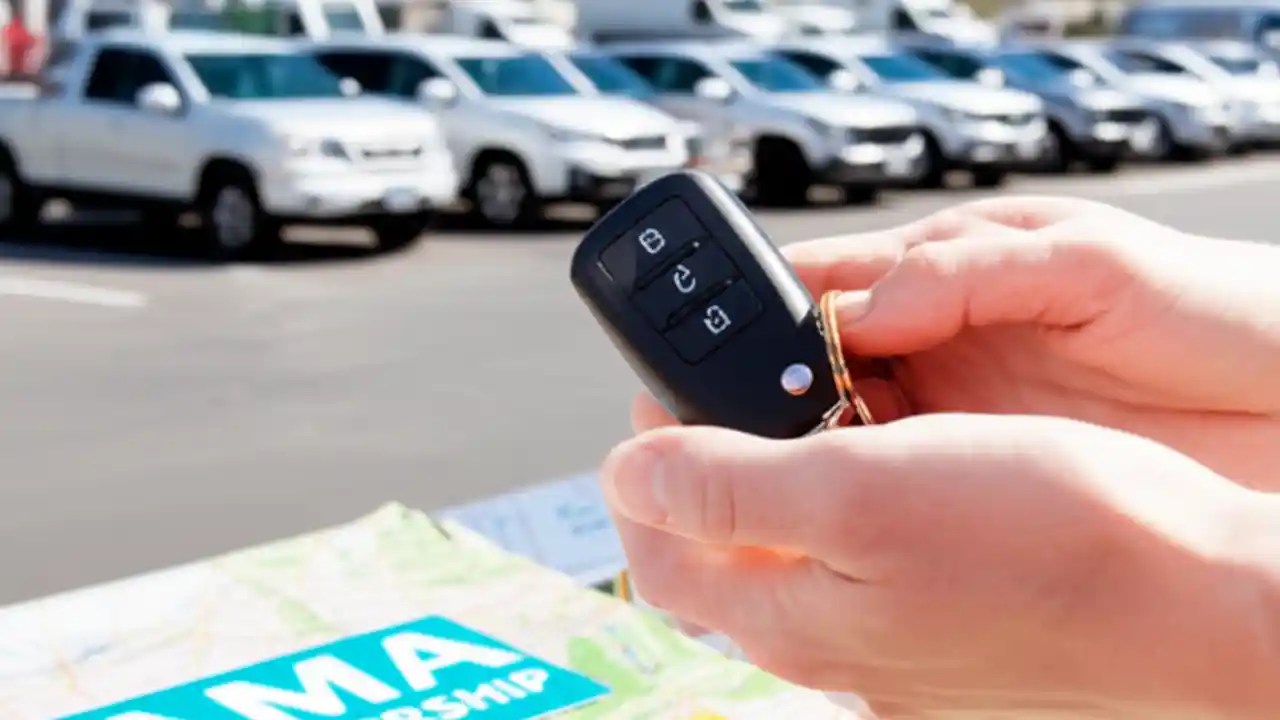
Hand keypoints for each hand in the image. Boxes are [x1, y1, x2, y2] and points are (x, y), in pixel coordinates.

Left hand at [601, 414, 1279, 718]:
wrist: (1198, 595)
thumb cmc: (1048, 537)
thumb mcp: (860, 491)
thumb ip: (727, 486)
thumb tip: (627, 474)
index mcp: (794, 618)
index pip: (661, 554)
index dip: (639, 474)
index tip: (656, 399)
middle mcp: (836, 646)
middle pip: (722, 558)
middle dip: (700, 473)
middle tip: (720, 397)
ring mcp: (894, 644)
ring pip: (795, 557)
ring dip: (776, 480)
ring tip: (803, 409)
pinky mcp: (948, 627)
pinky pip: (863, 563)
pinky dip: (847, 501)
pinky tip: (884, 456)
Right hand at [633, 197, 1279, 489]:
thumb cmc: (1206, 312)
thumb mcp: (1089, 265)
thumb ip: (970, 271)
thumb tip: (863, 306)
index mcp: (949, 276)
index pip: (824, 283)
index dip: (760, 311)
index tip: (708, 351)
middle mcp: (939, 346)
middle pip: (813, 368)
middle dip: (758, 398)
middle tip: (712, 434)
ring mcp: (957, 417)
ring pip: (839, 437)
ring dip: (795, 457)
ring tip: (757, 483)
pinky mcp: (980, 479)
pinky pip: (887, 492)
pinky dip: (847, 505)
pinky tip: (826, 524)